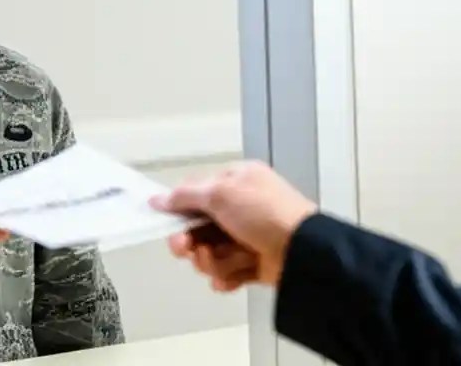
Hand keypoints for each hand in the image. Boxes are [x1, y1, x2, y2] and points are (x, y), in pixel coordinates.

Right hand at [151, 161, 316, 290]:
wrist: (302, 251)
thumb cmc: (264, 213)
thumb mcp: (221, 193)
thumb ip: (186, 196)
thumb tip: (157, 198)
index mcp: (236, 182)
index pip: (196, 194)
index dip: (179, 210)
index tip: (166, 223)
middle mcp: (241, 208)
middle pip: (199, 228)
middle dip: (189, 241)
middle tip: (185, 248)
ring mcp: (247, 238)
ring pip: (210, 253)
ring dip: (211, 261)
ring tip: (223, 261)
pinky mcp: (253, 264)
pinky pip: (227, 272)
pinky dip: (226, 277)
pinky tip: (229, 278)